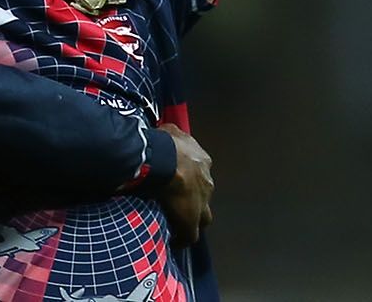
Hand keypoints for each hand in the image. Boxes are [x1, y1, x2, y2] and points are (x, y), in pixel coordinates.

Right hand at [158, 122, 213, 246]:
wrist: (166, 160)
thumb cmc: (166, 143)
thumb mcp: (170, 131)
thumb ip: (170, 134)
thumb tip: (164, 132)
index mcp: (203, 160)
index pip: (199, 172)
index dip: (189, 176)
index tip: (178, 179)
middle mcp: (207, 181)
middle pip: (204, 194)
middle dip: (194, 197)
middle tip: (179, 201)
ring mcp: (202, 203)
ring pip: (203, 216)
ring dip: (193, 217)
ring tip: (179, 222)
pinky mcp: (192, 221)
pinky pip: (189, 235)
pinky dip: (183, 238)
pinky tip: (175, 241)